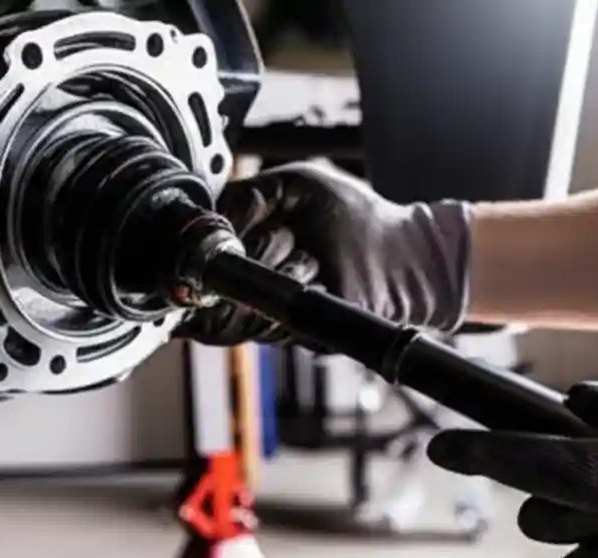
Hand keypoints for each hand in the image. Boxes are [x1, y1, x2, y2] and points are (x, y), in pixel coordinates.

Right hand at [177, 161, 471, 345]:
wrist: (397, 248)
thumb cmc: (352, 214)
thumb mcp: (294, 184)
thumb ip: (247, 195)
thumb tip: (215, 217)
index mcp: (243, 251)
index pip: (200, 265)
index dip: (204, 254)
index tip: (218, 239)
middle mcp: (252, 288)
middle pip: (217, 287)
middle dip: (255, 253)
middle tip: (288, 235)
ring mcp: (272, 313)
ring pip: (245, 304)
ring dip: (282, 270)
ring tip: (311, 253)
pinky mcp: (297, 332)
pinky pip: (278, 318)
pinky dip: (302, 288)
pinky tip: (322, 274)